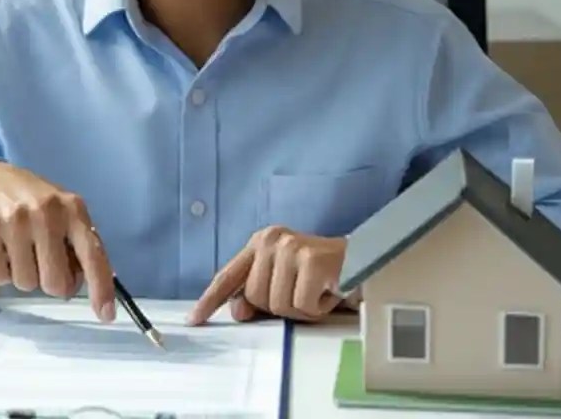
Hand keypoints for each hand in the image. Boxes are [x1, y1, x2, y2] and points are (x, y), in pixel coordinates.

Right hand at [0, 161, 115, 321]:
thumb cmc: (33, 201)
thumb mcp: (64, 213)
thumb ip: (79, 245)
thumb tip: (89, 285)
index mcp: (73, 208)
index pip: (92, 255)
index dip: (101, 289)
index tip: (106, 315)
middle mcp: (46, 212)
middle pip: (55, 282)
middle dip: (51, 282)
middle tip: (43, 264)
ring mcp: (14, 219)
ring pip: (25, 283)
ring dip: (24, 275)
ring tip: (19, 249)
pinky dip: (0, 271)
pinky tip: (1, 250)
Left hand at [186, 226, 346, 324]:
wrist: (366, 262)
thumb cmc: (321, 275)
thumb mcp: (283, 283)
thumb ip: (256, 295)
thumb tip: (237, 310)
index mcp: (260, 243)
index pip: (228, 275)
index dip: (210, 300)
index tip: (194, 319)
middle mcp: (272, 240)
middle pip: (255, 298)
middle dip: (280, 307)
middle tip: (304, 294)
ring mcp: (291, 248)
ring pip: (278, 305)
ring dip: (301, 309)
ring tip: (317, 292)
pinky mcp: (312, 260)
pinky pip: (302, 305)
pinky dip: (317, 308)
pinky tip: (329, 292)